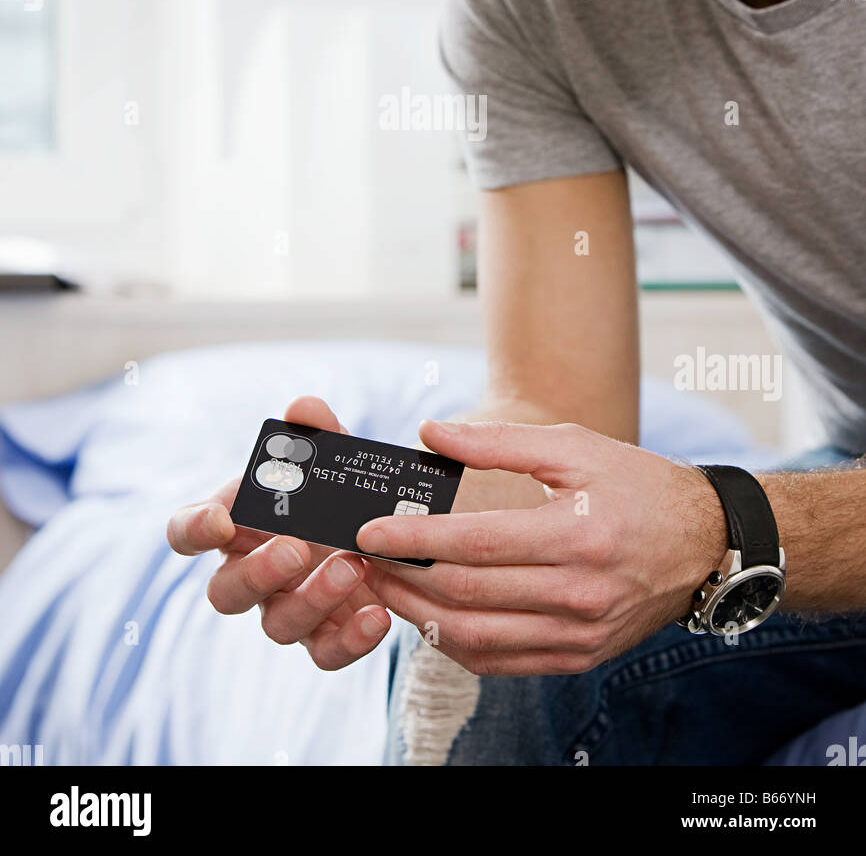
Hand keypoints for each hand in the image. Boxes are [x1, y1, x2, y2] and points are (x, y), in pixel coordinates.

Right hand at [166, 396, 390, 669]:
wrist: (386, 529)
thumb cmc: (337, 489)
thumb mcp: (333, 457)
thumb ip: (317, 433)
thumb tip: (303, 410)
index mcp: (237, 525)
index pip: (188, 533)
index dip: (193, 529)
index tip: (218, 518)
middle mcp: (250, 573)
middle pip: (226, 592)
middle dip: (257, 573)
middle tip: (296, 548)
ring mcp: (285, 609)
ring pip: (278, 625)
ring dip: (313, 599)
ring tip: (352, 567)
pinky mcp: (326, 637)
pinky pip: (327, 653)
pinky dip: (351, 641)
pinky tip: (378, 616)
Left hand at [356, 418, 727, 675]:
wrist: (704, 545)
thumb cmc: (637, 486)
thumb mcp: (575, 447)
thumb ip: (499, 443)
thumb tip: (432, 434)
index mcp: (578, 533)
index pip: (476, 544)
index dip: (415, 538)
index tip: (369, 530)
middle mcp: (579, 592)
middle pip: (467, 594)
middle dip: (403, 577)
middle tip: (363, 558)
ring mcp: (579, 633)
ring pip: (476, 636)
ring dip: (418, 614)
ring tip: (384, 585)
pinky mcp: (578, 656)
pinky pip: (500, 660)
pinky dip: (455, 641)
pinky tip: (430, 614)